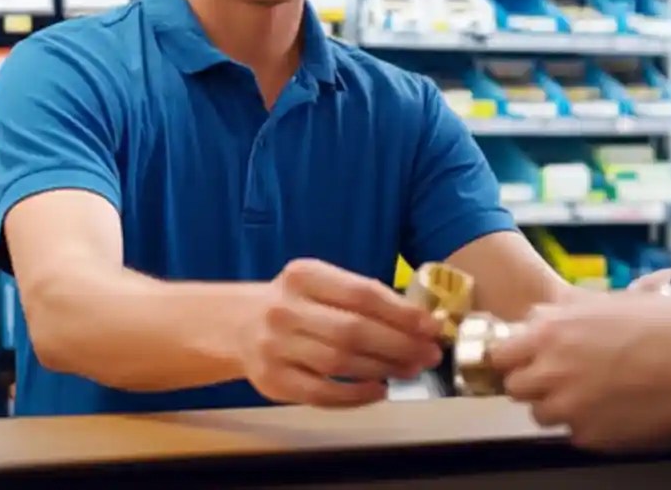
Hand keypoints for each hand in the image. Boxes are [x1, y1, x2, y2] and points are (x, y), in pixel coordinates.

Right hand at [239, 258, 442, 407]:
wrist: (239, 325)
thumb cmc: (295, 304)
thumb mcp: (320, 284)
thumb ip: (362, 297)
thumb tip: (419, 322)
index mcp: (302, 276)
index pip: (361, 294)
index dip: (402, 313)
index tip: (431, 326)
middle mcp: (284, 310)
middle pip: (353, 331)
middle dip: (399, 345)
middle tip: (429, 354)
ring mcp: (275, 348)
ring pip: (340, 363)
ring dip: (384, 369)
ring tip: (410, 369)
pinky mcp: (272, 381)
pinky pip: (323, 394)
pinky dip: (356, 395)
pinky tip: (379, 389)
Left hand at [488, 295, 670, 452]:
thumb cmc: (669, 328)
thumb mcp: (610, 302)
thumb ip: (568, 312)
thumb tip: (546, 314)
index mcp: (551, 332)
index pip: (500, 352)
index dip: (515, 357)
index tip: (525, 359)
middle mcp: (551, 369)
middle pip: (515, 386)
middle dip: (533, 385)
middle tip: (561, 380)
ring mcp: (568, 406)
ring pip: (542, 415)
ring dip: (560, 408)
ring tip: (597, 396)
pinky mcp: (590, 436)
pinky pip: (577, 435)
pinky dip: (592, 427)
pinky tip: (619, 412)